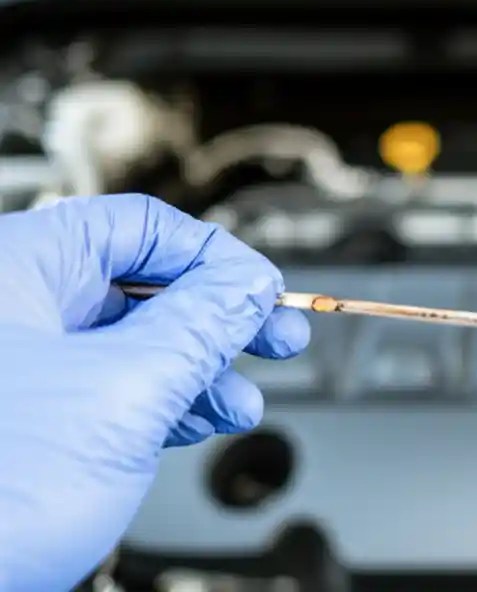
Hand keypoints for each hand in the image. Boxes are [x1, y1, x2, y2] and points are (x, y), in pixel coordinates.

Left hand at [0, 194, 308, 590]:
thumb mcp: (127, 390)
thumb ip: (202, 326)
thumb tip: (250, 284)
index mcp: (17, 271)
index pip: (142, 228)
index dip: (216, 257)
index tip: (264, 292)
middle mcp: (15, 311)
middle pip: (144, 286)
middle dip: (221, 317)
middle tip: (277, 336)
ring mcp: (23, 368)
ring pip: (135, 343)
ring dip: (204, 368)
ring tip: (243, 399)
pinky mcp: (34, 420)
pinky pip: (116, 389)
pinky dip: (169, 402)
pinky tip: (205, 418)